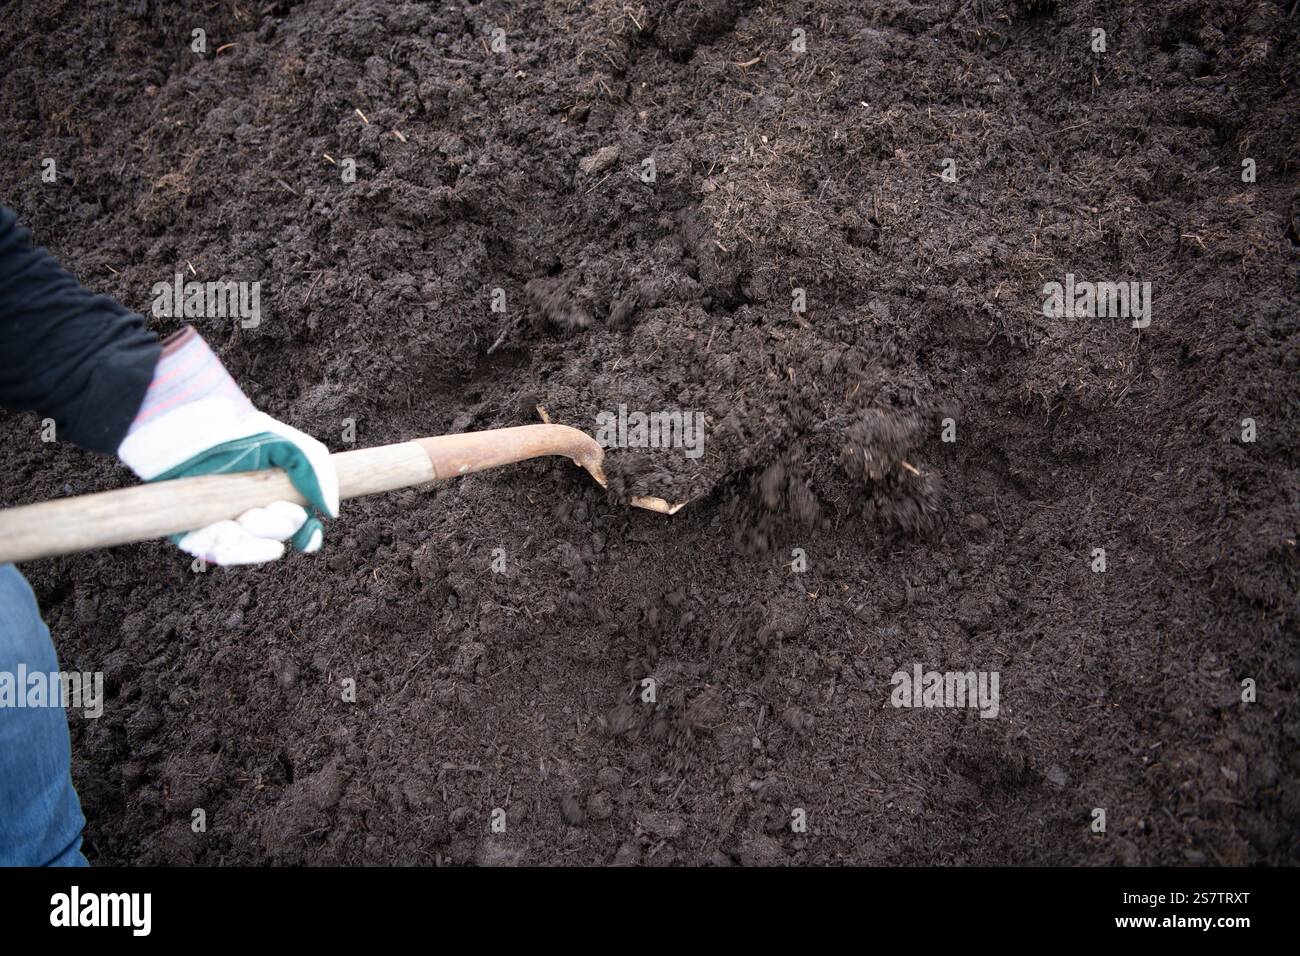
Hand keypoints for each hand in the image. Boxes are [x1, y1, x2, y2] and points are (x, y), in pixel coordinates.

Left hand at [117, 327, 338, 564]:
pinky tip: (237, 534)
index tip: (309, 537)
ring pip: (248, 550)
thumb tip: (331, 511)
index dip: (307, 534)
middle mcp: (247, 509)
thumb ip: (317, 472)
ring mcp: (220, 522)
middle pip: (276, 537)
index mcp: (272, 492)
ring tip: (251, 519)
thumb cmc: (235, 429)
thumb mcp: (287, 444)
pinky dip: (230, 549)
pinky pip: (216, 552)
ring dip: (256, 541)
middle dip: (279, 527)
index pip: (297, 525)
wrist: (184, 425)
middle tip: (270, 509)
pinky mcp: (190, 532)